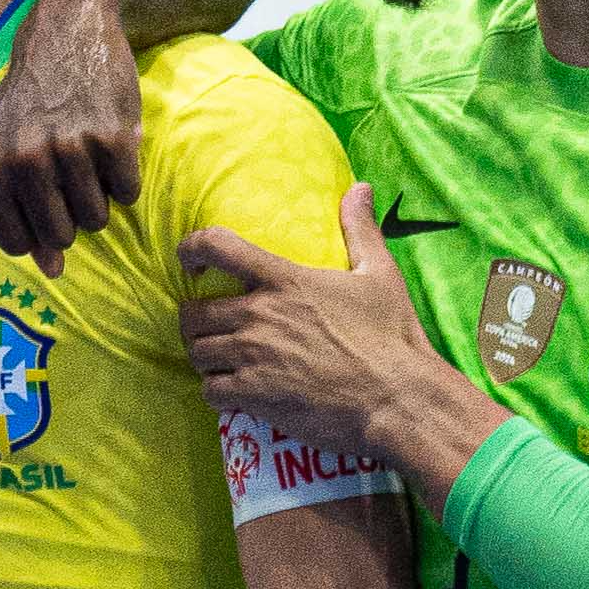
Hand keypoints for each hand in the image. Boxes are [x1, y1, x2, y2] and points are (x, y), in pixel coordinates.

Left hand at [0, 0, 142, 278]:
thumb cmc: (31, 97)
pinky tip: (109, 145)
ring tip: (87, 159)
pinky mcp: (114, 138)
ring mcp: (71, 149)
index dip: (35, 237)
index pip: (16, 242)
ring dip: (99, 199)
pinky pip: (127, 194)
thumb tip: (53, 271)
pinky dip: (124, 178)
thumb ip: (17, 209)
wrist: (69, 30)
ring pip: (97, 220)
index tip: (44, 213)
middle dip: (70, 219)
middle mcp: (26, 160)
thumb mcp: (5, 145)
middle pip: (60, 236)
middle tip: (68, 177)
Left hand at [181, 186, 484, 480]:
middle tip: (212, 328)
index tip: (190, 262)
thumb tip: (360, 189)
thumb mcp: (380, 275)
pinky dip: (217, 391)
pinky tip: (234, 392)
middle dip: (197, 320)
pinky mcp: (255, 394)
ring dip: (205, 356)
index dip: (192, 249)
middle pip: (194, 313)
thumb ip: (361, 230)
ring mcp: (253, 355)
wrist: (398, 399)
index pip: (218, 246)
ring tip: (222, 361)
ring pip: (197, 352)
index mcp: (284, 280)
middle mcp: (260, 314)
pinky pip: (210, 390)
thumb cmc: (392, 336)